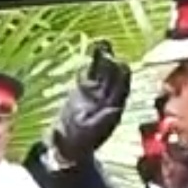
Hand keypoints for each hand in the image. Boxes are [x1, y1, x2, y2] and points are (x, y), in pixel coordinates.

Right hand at [52, 41, 131, 162]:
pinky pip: (90, 72)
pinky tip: (93, 49)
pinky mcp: (84, 88)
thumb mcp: (90, 134)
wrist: (65, 144)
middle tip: (108, 52)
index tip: (120, 64)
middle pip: (113, 77)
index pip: (122, 89)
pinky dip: (92, 62)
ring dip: (103, 58)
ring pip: (102, 72)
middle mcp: (108, 98)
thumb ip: (103, 121)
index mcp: (114, 108)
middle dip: (112, 64)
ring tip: (101, 44)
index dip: (122, 77)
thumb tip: (116, 109)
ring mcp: (97, 92)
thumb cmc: (79, 143)